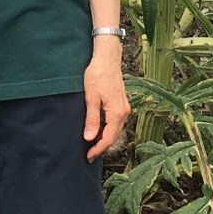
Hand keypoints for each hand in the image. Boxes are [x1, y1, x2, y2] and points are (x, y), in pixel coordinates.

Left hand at [82, 41, 129, 159]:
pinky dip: (108, 129)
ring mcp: (124, 107)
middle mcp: (124, 112)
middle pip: (114, 136)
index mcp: (117, 112)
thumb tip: (89, 138)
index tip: (88, 156)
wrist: (108, 57)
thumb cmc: (98, 74)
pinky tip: (100, 130)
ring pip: (116, 129)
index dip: (98, 149)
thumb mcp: (91, 97)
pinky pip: (116, 122)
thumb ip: (92, 119)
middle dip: (102, 146)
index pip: (108, 138)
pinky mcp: (122, 103)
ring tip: (93, 145)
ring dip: (106, 138)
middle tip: (89, 154)